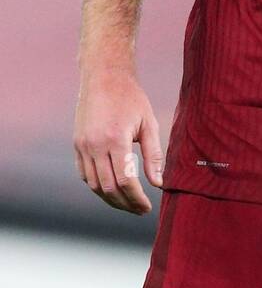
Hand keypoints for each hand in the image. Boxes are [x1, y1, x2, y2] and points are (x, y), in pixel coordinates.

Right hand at [73, 68, 163, 213]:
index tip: (147, 207)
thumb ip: (153, 155)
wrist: (103, 77)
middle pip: (108, 188)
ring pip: (93, 185)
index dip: (136, 198)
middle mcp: (95, 145)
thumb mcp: (148, 123)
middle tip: (140, 210)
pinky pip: (84, 174)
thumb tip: (159, 184)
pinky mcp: (76, 144)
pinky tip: (111, 190)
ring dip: (110, 199)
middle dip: (125, 204)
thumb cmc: (131, 98)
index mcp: (115, 139)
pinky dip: (97, 186)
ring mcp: (82, 145)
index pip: (125, 181)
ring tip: (127, 203)